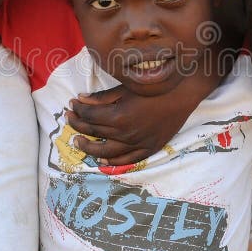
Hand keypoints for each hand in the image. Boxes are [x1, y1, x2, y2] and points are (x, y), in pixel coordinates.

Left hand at [67, 85, 189, 165]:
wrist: (182, 95)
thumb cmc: (153, 88)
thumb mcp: (125, 88)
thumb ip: (101, 97)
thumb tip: (80, 100)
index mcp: (118, 116)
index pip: (89, 116)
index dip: (77, 110)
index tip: (71, 104)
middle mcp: (125, 134)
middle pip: (94, 132)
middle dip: (78, 126)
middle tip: (69, 119)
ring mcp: (137, 144)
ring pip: (106, 152)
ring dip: (89, 148)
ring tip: (78, 142)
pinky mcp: (148, 149)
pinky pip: (126, 160)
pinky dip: (112, 162)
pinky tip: (102, 160)